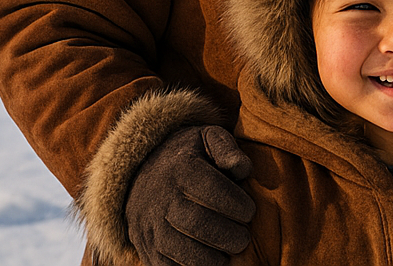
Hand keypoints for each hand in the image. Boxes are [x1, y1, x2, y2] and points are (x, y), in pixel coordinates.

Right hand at [125, 124, 254, 265]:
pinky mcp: (143, 244)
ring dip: (208, 258)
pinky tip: (207, 263)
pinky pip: (162, 265)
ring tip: (227, 256)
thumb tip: (242, 169)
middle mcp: (160, 196)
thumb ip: (227, 149)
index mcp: (180, 168)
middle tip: (243, 239)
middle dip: (226, 235)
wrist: (141, 170)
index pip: (212, 188)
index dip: (236, 204)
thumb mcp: (207, 139)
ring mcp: (148, 223)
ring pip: (178, 249)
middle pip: (196, 222)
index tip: (250, 212)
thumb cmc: (187, 155)